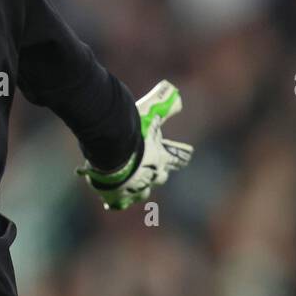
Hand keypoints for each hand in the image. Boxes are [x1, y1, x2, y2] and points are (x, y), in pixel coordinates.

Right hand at [78, 80, 192, 210]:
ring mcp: (135, 188)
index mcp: (162, 158)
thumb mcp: (150, 113)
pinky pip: (118, 202)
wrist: (109, 151)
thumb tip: (176, 93)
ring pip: (141, 193)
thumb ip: (163, 103)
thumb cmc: (131, 132)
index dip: (181, 154)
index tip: (185, 153)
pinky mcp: (118, 197)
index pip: (179, 157)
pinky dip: (115, 201)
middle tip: (153, 169)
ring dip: (138, 189)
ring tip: (131, 186)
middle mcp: (152, 176)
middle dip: (158, 173)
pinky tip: (111, 201)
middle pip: (160, 177)